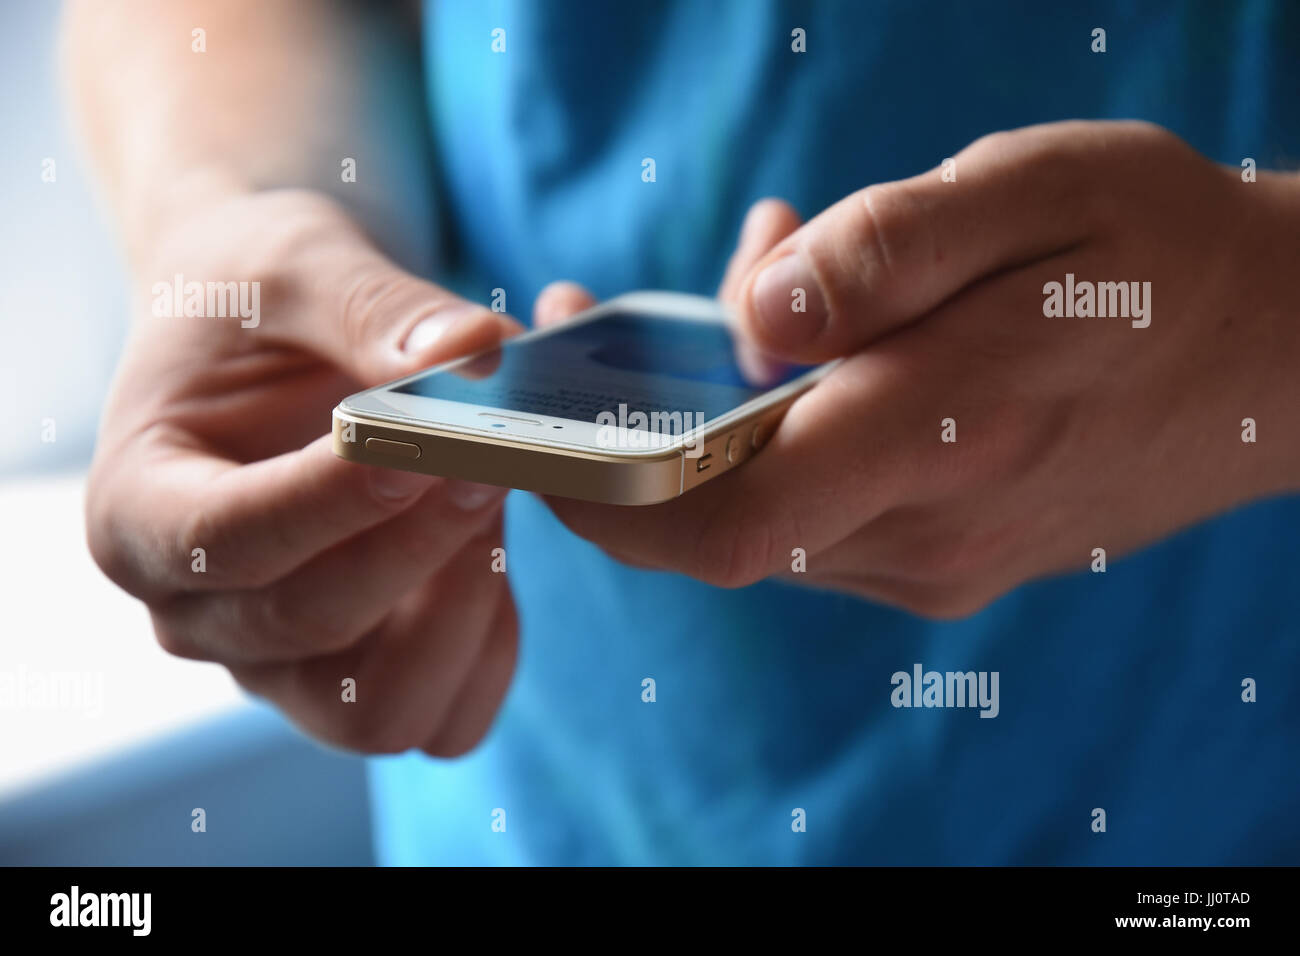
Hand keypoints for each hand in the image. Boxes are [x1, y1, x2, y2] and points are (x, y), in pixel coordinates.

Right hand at [87, 188, 581, 752]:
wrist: (276, 339)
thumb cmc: (261, 300)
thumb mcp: (299, 267)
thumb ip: (377, 309)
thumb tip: (479, 351)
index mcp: (136, 510)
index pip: (220, 540)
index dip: (329, 502)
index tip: (424, 446)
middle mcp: (198, 610)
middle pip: (311, 626)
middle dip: (419, 544)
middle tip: (498, 455)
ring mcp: (280, 662)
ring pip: (381, 709)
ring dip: (462, 612)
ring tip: (496, 502)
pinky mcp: (360, 680)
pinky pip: (442, 716)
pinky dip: (487, 650)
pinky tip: (497, 554)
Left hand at [544, 122, 1299, 616]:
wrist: (1275, 356)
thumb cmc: (1160, 253)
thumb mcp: (1036, 194)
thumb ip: (889, 251)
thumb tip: (751, 309)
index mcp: (944, 432)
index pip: (725, 520)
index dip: (606, 497)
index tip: (535, 430)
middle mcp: (927, 530)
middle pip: (714, 526)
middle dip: (627, 440)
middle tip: (595, 317)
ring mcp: (933, 560)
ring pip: (758, 517)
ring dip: (703, 425)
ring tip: (732, 287)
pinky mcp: (938, 559)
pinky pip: (812, 513)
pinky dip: (768, 440)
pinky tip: (800, 346)